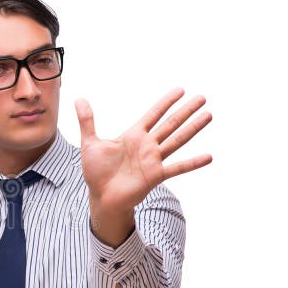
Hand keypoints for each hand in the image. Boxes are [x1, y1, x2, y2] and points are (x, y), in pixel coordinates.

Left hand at [75, 88, 211, 244]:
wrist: (101, 197)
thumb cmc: (96, 172)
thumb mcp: (90, 143)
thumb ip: (87, 121)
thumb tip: (79, 99)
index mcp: (134, 136)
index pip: (153, 114)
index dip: (166, 102)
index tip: (180, 90)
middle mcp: (147, 146)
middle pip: (170, 124)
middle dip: (186, 111)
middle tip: (202, 98)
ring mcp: (153, 160)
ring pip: (177, 140)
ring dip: (193, 128)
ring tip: (208, 115)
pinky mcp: (155, 176)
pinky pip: (177, 167)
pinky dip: (193, 163)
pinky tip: (209, 157)